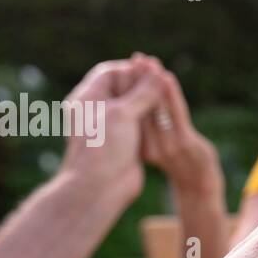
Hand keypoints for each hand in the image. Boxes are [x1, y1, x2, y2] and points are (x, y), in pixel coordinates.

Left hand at [57, 57, 164, 204]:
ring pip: (134, 106)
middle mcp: (98, 109)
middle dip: (144, 84)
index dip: (132, 69)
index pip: (111, 72)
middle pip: (124, 88)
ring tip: (168, 96)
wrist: (100, 187)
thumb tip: (159, 73)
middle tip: (164, 80)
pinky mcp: (124, 141)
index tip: (152, 70)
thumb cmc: (103, 148)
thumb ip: (143, 92)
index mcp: (88, 97)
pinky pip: (140, 123)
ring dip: (150, 101)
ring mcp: (111, 126)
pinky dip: (152, 117)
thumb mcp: (123, 113)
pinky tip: (167, 115)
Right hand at [134, 57, 224, 200]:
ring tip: (146, 60)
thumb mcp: (152, 147)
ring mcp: (167, 145)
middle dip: (137, 80)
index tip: (122, 67)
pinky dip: (171, 94)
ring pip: (157, 106)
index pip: (129, 113)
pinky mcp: (185, 142)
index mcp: (138, 146)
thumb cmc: (175, 163)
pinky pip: (175, 113)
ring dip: (152, 81)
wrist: (199, 185)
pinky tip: (165, 76)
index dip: (126, 89)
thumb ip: (141, 130)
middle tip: (136, 57)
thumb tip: (126, 108)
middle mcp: (149, 146)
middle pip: (141, 106)